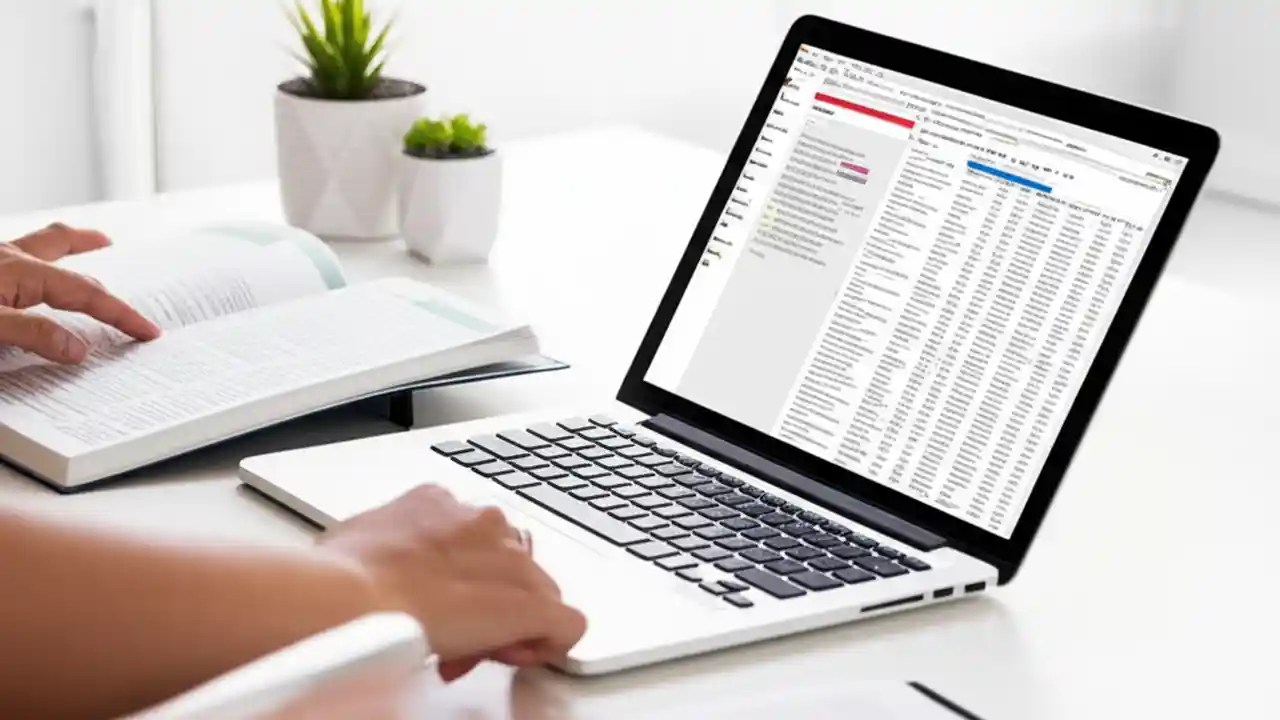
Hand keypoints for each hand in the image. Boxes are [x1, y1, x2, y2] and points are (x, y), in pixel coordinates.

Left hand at [0, 223, 160, 362]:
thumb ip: (33, 334)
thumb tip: (77, 349)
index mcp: (19, 269)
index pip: (85, 293)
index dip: (119, 313)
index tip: (147, 330)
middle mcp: (6, 256)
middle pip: (60, 246)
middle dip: (91, 248)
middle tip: (111, 246)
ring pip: (38, 243)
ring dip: (65, 241)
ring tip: (88, 240)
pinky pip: (17, 255)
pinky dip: (34, 256)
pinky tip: (30, 266)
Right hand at [317, 485, 586, 681]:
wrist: (346, 597)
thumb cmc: (336, 575)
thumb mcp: (357, 539)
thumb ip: (384, 545)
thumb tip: (373, 564)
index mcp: (440, 504)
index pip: (473, 539)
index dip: (459, 580)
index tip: (435, 608)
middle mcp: (483, 522)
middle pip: (509, 566)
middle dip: (486, 601)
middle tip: (452, 637)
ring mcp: (510, 561)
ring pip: (537, 593)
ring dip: (510, 624)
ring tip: (469, 651)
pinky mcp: (531, 603)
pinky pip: (565, 623)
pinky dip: (548, 643)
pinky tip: (516, 656)